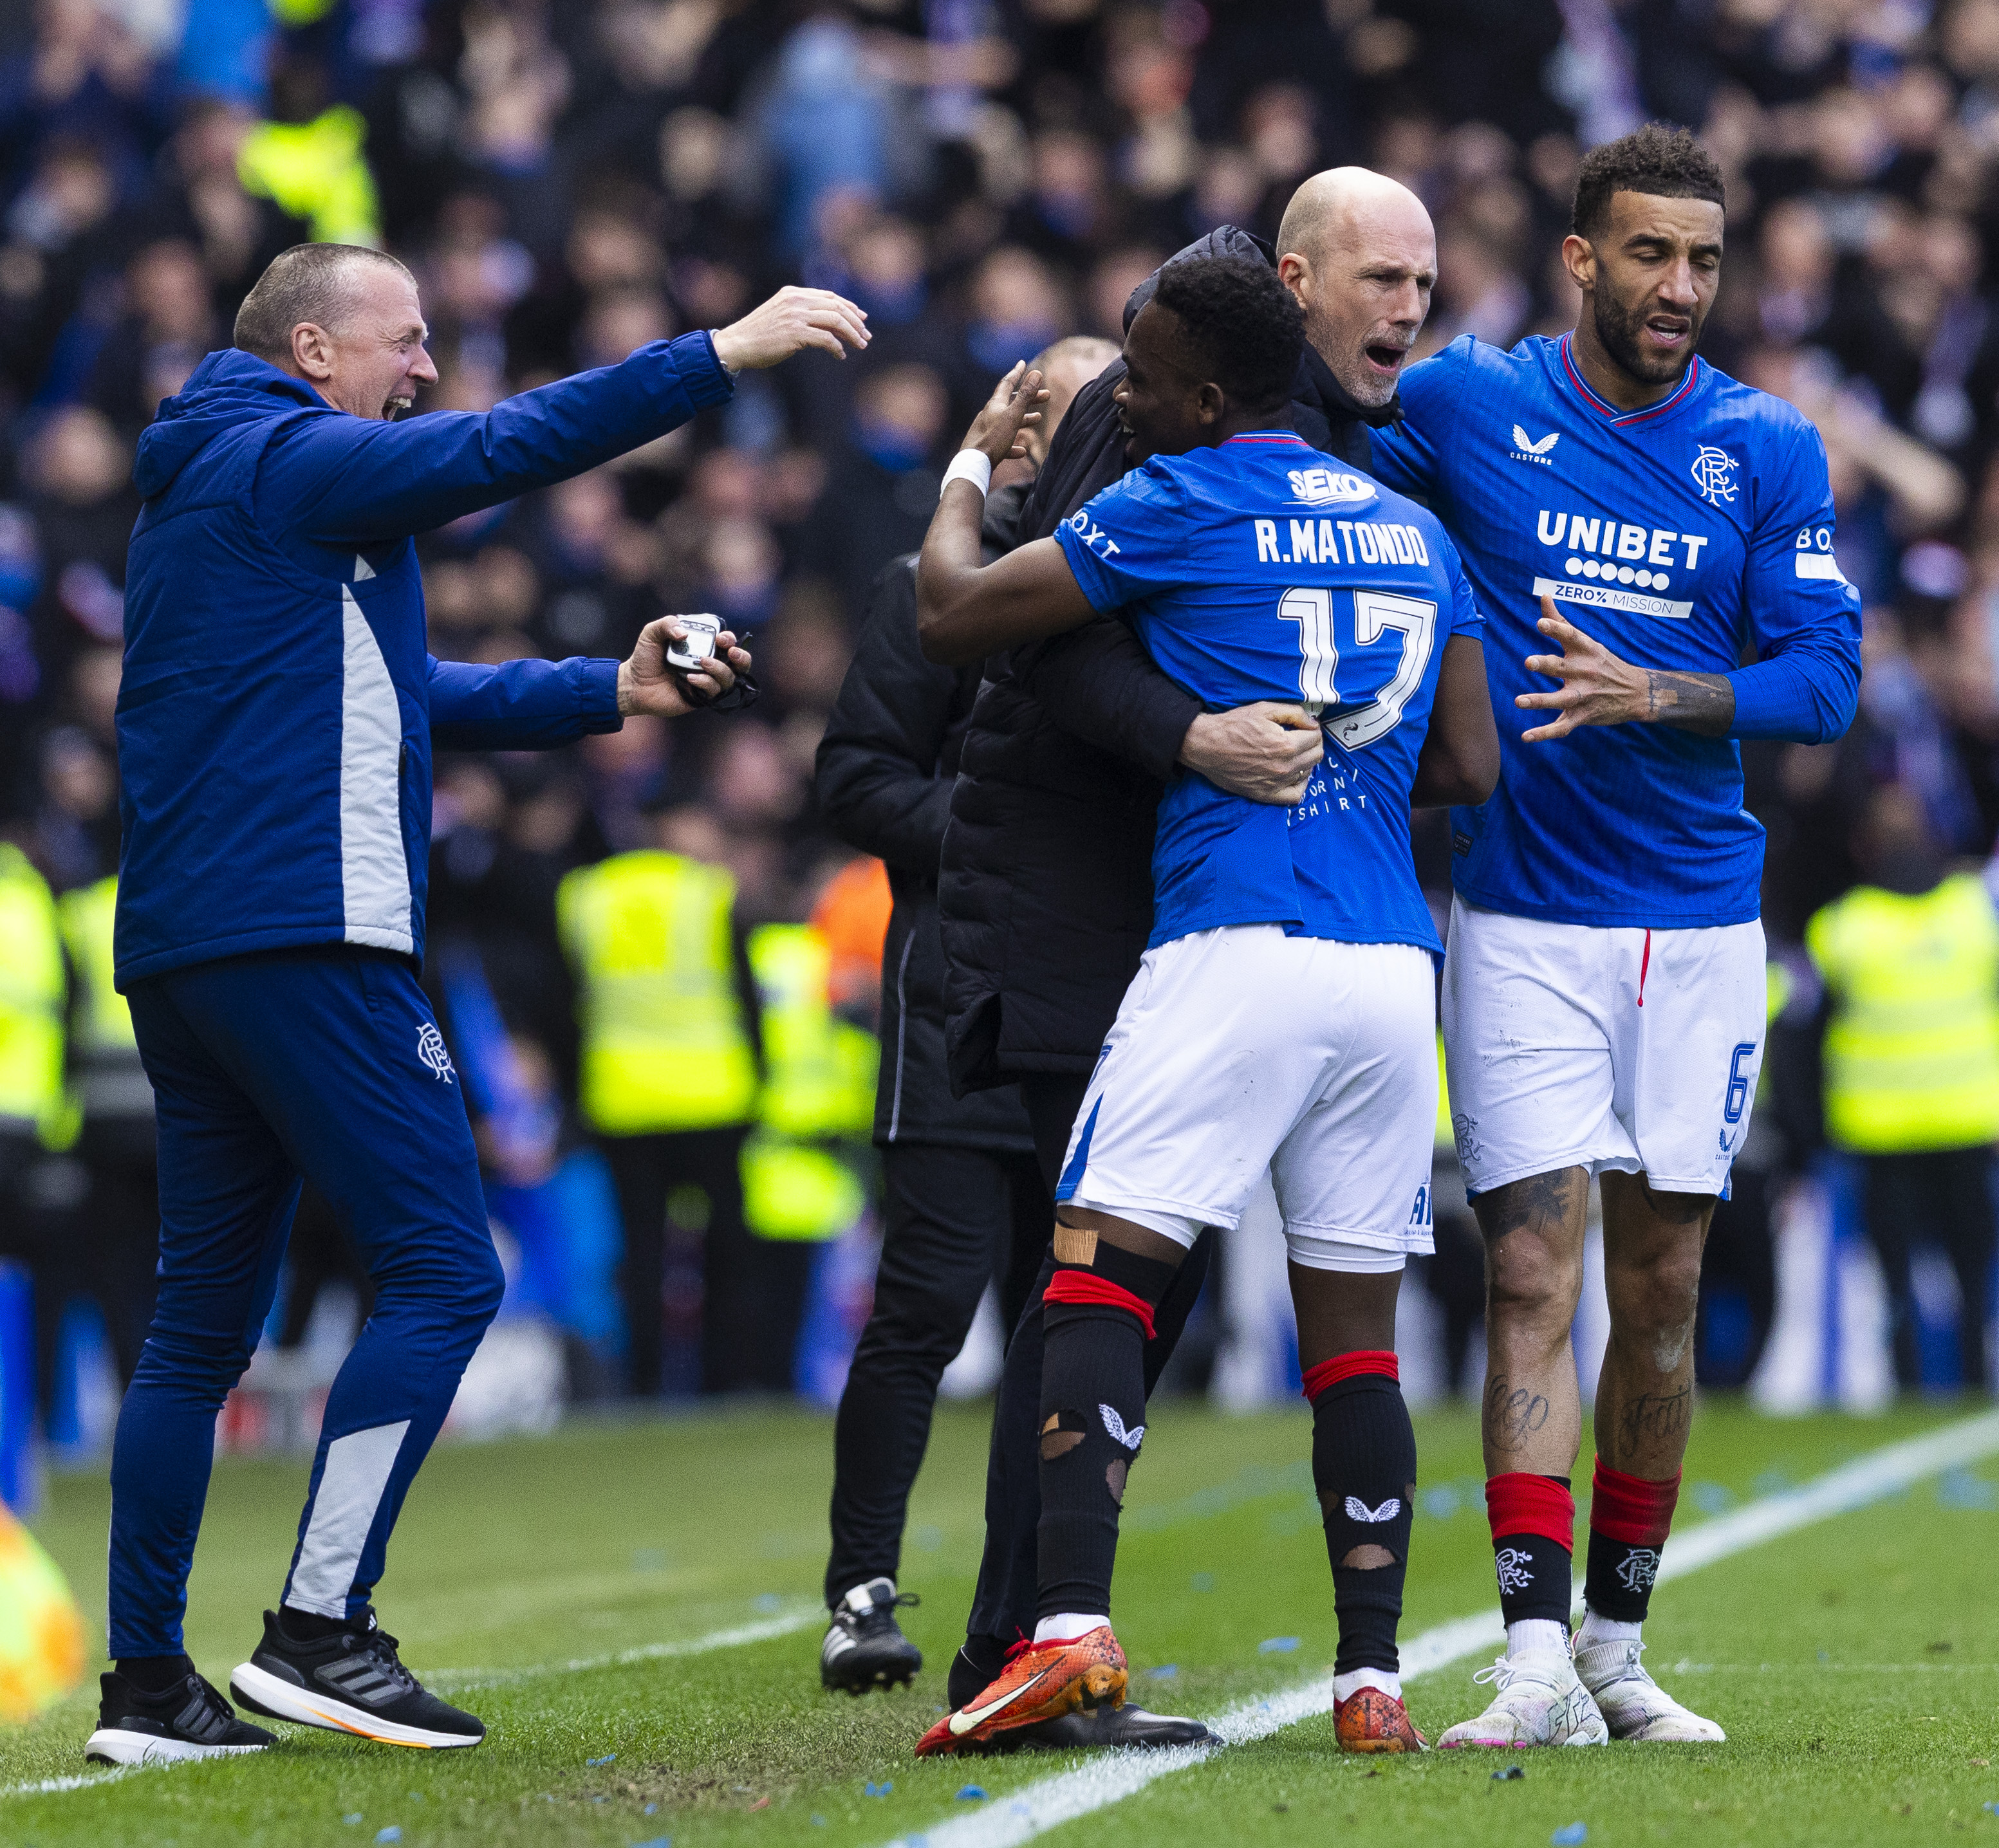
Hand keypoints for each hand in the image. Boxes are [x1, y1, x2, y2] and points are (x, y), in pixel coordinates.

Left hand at [618, 618, 750, 717]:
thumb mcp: (652, 633)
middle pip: (739, 663)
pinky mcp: (700, 698)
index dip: (729, 639)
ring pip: (729, 678)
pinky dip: (705, 683)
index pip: (726, 642)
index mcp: (702, 646)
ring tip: (703, 662)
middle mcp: (709, 664)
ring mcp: (706, 682)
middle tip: (731, 652)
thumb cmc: (645, 657)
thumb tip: (683, 633)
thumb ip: (667, 624)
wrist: (634, 683)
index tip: (720, 637)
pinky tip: (690, 678)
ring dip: (720, 669)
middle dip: (741, 657)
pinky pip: (714, 692)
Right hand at [711, 286, 868, 369]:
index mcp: (793, 293)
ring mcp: (796, 316)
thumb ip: (801, 313)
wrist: (737, 344)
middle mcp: (796, 300)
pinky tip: (839, 355)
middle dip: (856, 321)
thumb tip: (827, 325)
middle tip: (866, 335)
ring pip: (835, 320)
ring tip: (860, 345)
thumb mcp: (781, 315)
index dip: (849, 307)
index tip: (862, 318)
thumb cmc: (758, 335)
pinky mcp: (796, 333)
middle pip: (837, 306)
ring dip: (852, 334)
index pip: (830, 296)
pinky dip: (837, 348)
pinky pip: (826, 339)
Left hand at [960, 361, 1048, 465]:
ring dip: (1024, 419)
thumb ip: (1025, 395)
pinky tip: (1021, 451)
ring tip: (1038, 418)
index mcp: (996, 404)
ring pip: (1009, 421)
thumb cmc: (993, 439)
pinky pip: (1003, 443)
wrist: (974, 464)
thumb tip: (1036, 372)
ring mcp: (988, 430)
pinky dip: (1014, 444)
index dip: (1017, 373)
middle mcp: (990, 414)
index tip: (1023, 363)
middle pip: (1012, 402)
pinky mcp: (987, 446)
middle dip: (1030, 398)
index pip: (1007, 383)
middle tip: (1046, 395)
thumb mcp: (1013, 415)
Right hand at [1179, 702, 1323, 803]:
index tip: (1305, 727)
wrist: (1206, 746)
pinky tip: (1295, 775)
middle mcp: (1284, 766)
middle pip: (1316, 756)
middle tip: (1302, 738)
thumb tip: (1312, 723)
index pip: (1315, 738)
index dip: (1312, 730)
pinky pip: (1295, 796)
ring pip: (1308, 773)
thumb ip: (1294, 713)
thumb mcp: (1264, 708)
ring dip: (1306, 761)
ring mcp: (1275, 783)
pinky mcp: (1264, 794)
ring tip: (1296, 753)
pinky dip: (1300, 785)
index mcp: (1285, 744)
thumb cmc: (1232, 726)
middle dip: (1313, 744)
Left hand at [1515, 595, 1650, 740]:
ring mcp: (1584, 696)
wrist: (1637, 693)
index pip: (1570, 636)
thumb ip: (1561, 622)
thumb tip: (1543, 595)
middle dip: (1546, 665)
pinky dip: (1544, 733)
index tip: (1541, 622)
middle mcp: (1584, 672)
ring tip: (1519, 701)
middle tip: (1529, 662)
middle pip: (1562, 667)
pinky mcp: (1582, 716)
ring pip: (1560, 699)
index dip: (1555, 629)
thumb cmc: (1604, 663)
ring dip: (1540, 700)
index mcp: (1586, 651)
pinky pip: (1562, 727)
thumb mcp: (1587, 642)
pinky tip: (1525, 737)